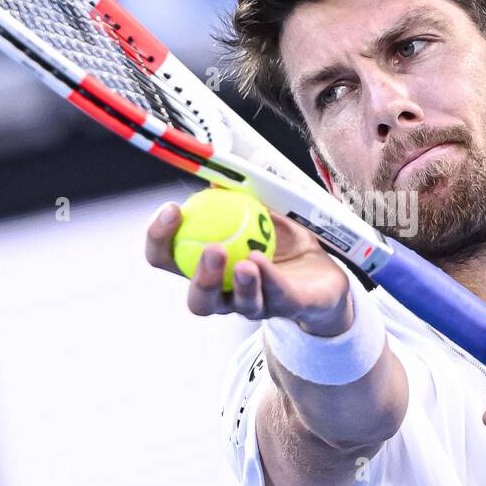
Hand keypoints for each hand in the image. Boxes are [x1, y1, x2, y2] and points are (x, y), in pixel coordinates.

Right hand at [145, 200, 352, 336]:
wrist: (325, 274)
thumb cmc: (282, 243)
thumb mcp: (258, 212)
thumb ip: (236, 198)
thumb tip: (216, 178)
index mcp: (207, 269)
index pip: (169, 260)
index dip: (159, 238)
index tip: (173, 209)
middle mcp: (226, 295)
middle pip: (199, 299)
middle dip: (201, 276)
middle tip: (212, 248)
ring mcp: (256, 305)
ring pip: (238, 305)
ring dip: (240, 283)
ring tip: (245, 262)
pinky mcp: (288, 307)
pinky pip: (276, 295)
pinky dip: (269, 277)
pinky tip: (263, 261)